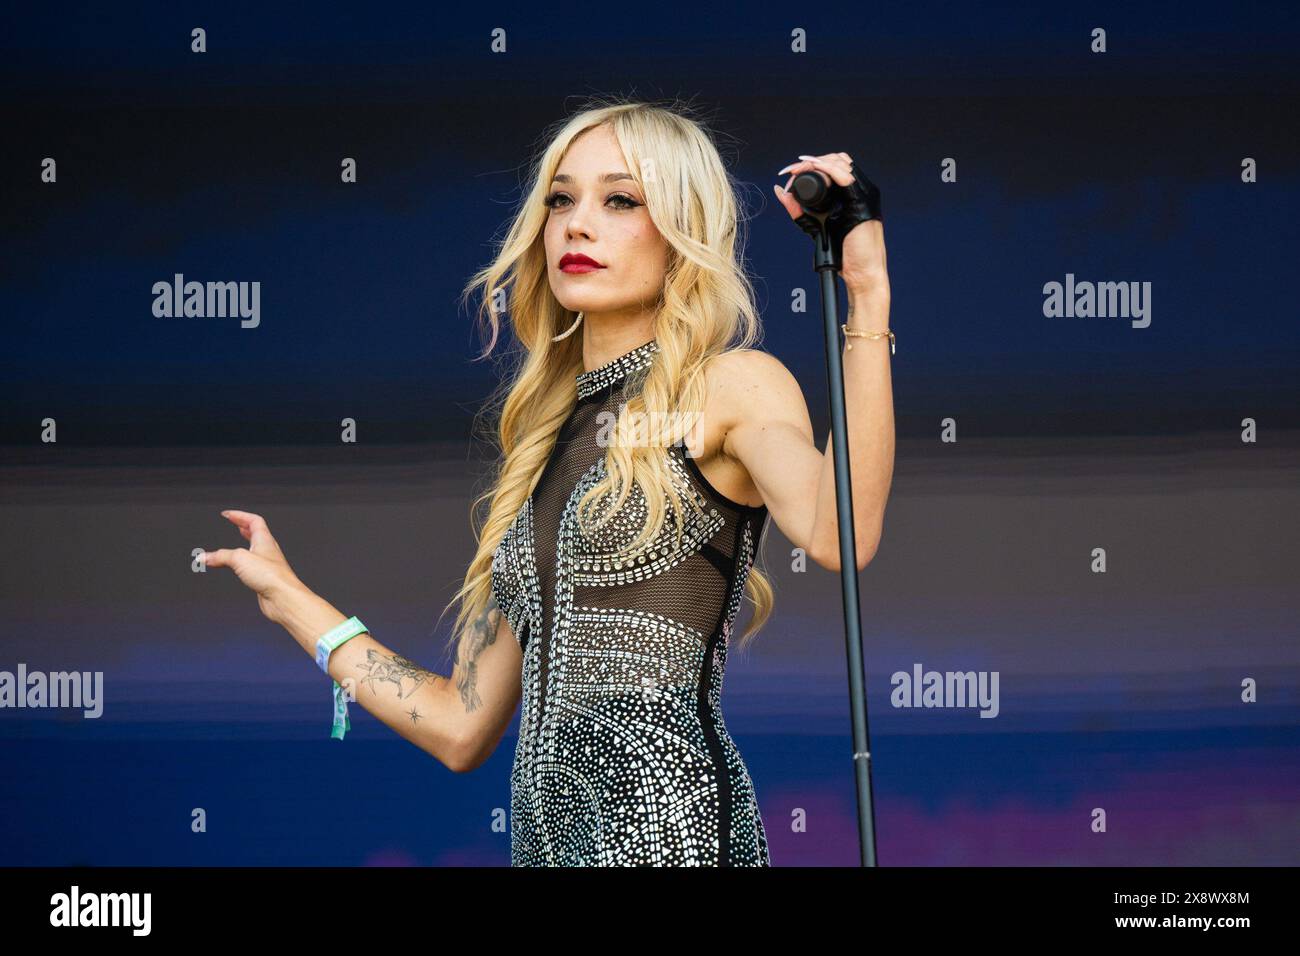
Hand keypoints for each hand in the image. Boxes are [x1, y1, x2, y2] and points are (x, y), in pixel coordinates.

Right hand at [201, 510, 306, 625]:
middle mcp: (268, 550)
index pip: (254, 520)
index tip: (228, 514)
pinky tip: (238, 567)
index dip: (240, 515)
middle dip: (244, 526)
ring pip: (255, 549)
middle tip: (234, 523)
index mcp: (265, 540)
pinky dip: (242, 562)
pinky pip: (252, 566)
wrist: (284, 597)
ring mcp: (267, 564)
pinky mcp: (264, 578)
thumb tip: (204, 556)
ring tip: (237, 542)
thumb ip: (220, 556)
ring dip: (245, 543)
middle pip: (257, 533)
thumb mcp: (240, 559)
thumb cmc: (272, 576)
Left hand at [773, 151, 889, 302]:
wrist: (860, 273)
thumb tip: (780, 192)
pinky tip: (814, 169)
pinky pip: (846, 178)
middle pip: (839, 160)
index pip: (835, 166)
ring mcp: (864, 195)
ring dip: (818, 162)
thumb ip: (798, 211)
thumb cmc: (844, 254)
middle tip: (792, 171)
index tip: (792, 172)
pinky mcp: (863, 203)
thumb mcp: (815, 227)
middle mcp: (861, 191)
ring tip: (798, 170)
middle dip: (813, 161)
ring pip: (843, 163)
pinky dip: (828, 169)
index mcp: (852, 195)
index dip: (813, 164)